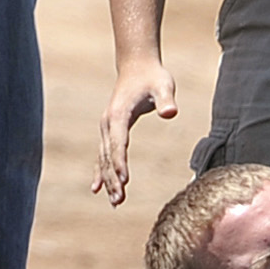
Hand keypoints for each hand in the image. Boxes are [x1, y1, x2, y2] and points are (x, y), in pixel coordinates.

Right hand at [94, 57, 176, 205]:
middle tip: (119, 200)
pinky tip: (99, 190)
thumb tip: (170, 113)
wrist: (137, 66)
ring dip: (108, 180)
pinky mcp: (109, 131)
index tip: (124, 180)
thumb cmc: (153, 77)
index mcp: (118, 114)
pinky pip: (103, 155)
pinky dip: (102, 172)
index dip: (121, 162)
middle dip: (113, 178)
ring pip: (104, 158)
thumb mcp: (163, 85)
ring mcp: (106, 128)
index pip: (119, 143)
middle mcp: (107, 123)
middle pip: (108, 155)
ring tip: (115, 202)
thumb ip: (167, 100)